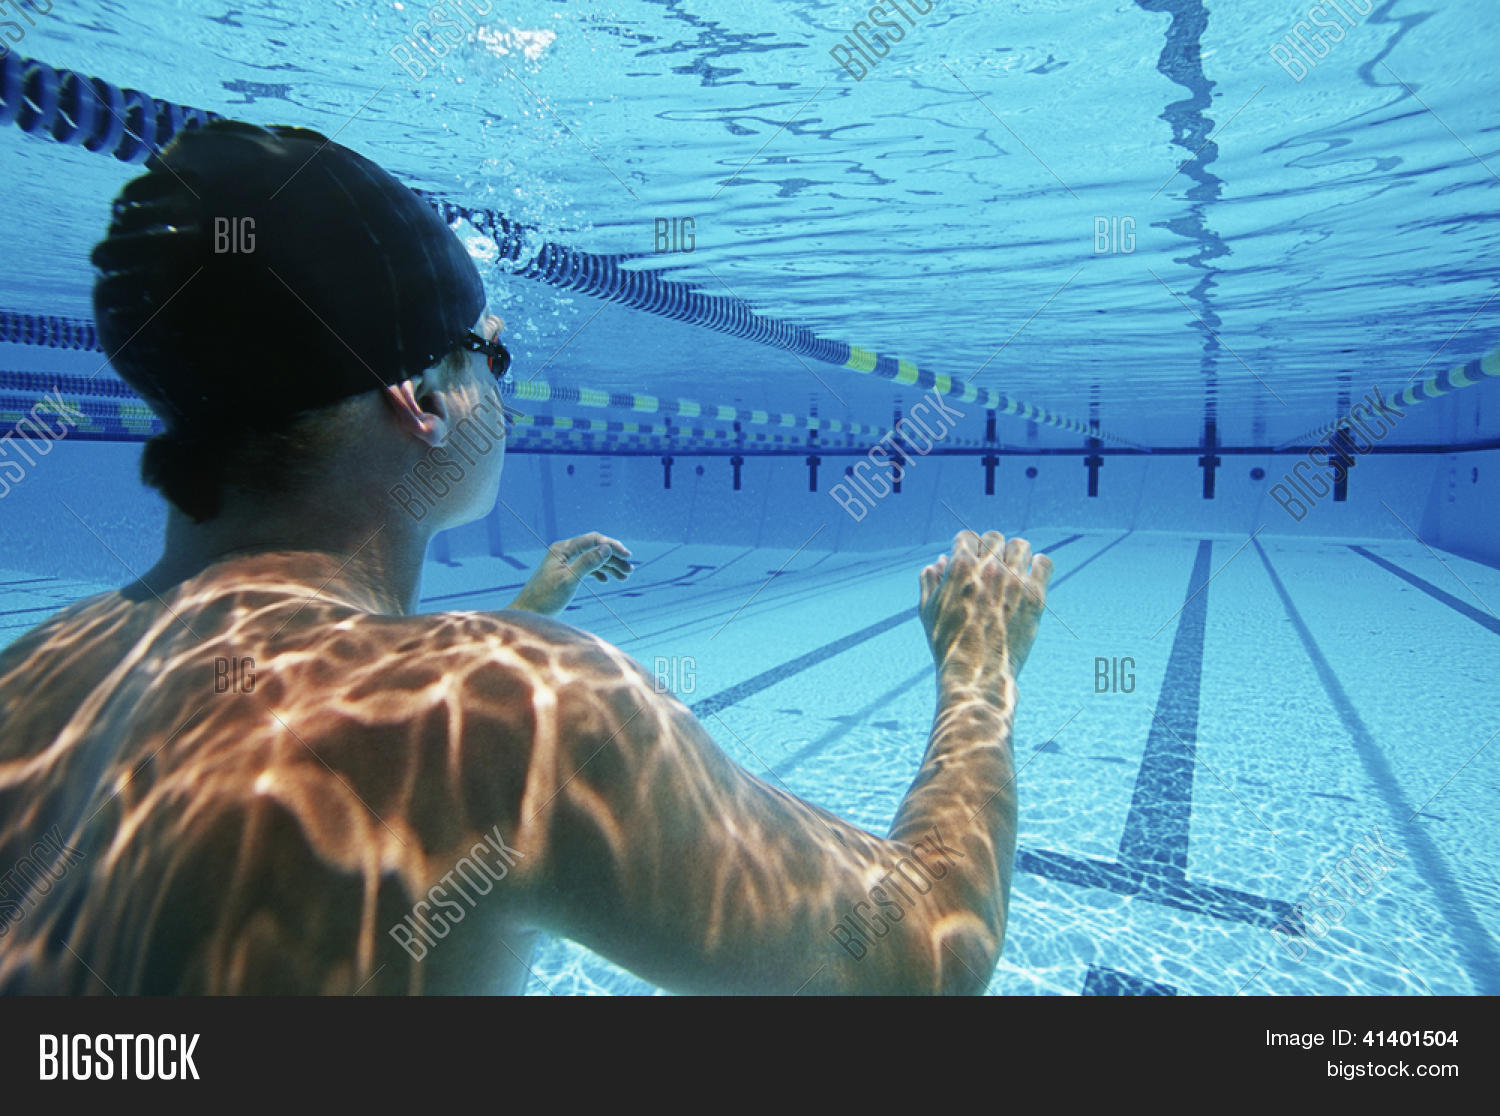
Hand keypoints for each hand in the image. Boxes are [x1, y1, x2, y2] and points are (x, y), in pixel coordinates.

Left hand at [508, 533, 633, 617]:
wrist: (529, 613)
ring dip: (609, 566)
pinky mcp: (565, 574)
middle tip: (630, 570)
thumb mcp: (569, 580)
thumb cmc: (545, 598)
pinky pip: (586, 568)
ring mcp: (564, 563)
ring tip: (624, 577)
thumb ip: (587, 563)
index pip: (593, 540)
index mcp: (563, 549)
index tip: (627, 556)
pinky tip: (606, 581)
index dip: (612, 546)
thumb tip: (606, 548)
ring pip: (592, 559)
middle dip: (613, 558)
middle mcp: (564, 552)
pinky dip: (599, 573)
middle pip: (595, 549)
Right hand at [918, 530, 1052, 682]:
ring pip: (1020, 545)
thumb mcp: (928, 611)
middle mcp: (989, 567)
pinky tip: (1030, 577)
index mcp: (961, 566)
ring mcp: (1014, 580)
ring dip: (1013, 554)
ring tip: (1011, 571)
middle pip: (993, 538)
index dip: (964, 548)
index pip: (966, 536)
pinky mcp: (1035, 596)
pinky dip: (1037, 565)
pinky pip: (1043, 562)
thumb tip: (939, 562)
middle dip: (989, 550)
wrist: (977, 673)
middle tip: (989, 569)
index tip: (968, 561)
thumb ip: (930, 581)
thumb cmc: (948, 644)